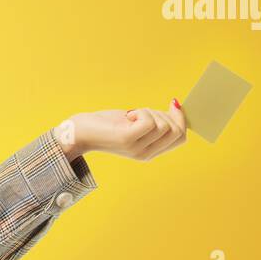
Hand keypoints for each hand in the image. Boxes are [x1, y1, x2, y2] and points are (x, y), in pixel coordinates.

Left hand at [56, 100, 186, 161]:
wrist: (79, 133)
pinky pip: (149, 121)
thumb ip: (155, 122)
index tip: (171, 105)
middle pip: (177, 131)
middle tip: (143, 113)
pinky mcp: (127, 139)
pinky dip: (141, 112)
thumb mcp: (136, 125)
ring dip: (149, 111)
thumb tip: (177, 107)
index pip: (181, 138)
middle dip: (166, 114)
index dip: (181, 119)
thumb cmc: (106, 125)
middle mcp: (146, 154)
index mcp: (150, 152)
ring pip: (163, 124)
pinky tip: (127, 116)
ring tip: (131, 116)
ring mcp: (137, 148)